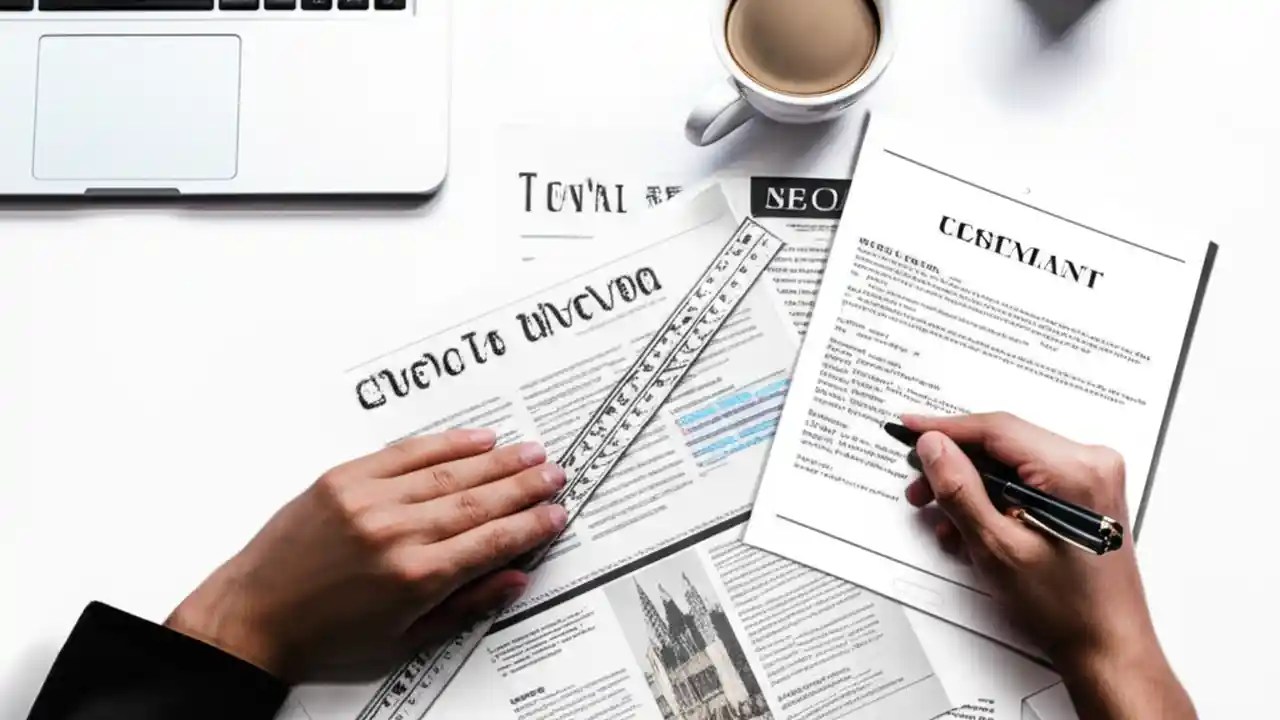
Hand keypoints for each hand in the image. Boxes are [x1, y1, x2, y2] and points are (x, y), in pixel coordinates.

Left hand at [164, 429, 566, 680]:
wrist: (254, 617)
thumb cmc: (325, 635)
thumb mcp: (404, 640)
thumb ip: (466, 605)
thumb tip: (516, 577)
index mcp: (415, 578)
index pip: (493, 542)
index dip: (531, 525)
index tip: (556, 514)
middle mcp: (396, 534)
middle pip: (480, 501)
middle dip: (525, 487)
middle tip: (555, 475)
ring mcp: (369, 501)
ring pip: (450, 473)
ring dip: (498, 461)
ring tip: (530, 453)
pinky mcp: (344, 479)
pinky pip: (407, 453)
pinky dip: (447, 443)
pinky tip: (478, 438)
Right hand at [902, 412, 1194, 719]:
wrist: (1107, 645)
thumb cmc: (1067, 608)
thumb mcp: (997, 548)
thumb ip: (960, 490)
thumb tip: (934, 447)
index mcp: (1075, 470)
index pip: (996, 429)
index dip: (945, 428)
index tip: (911, 429)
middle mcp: (1092, 463)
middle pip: (1003, 444)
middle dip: (956, 466)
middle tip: (920, 488)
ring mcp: (1094, 477)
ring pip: (1013, 462)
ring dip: (974, 486)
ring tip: (946, 518)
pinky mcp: (1088, 492)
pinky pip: (1030, 478)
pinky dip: (999, 497)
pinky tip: (976, 524)